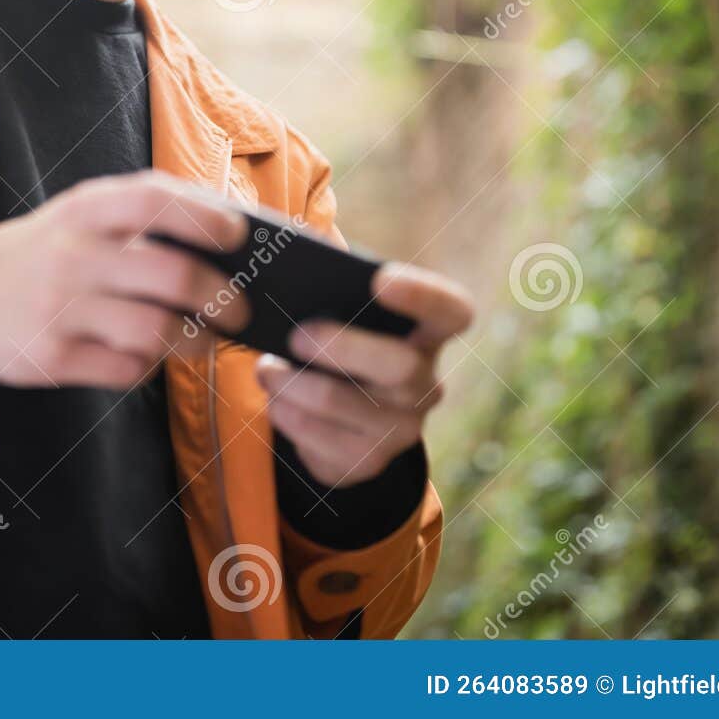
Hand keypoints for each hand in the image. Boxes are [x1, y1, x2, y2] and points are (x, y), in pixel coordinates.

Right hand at [0, 170, 251, 388]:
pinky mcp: (51, 359)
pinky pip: (126, 369)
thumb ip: (141, 216)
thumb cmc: (47, 253)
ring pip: (156, 330)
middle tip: (241, 310)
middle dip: (222, 297)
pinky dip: (150, 366)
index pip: (153, 201)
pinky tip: (150, 356)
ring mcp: (59, 310)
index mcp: (82, 211)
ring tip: (208, 340)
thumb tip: (230, 231)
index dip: (204, 217)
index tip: (237, 235)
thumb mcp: (79, 217)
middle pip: (172, 275)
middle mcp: (71, 256)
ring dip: (197, 341)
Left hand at [255, 261, 473, 487]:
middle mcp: (425, 385)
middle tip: (295, 336)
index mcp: (428, 334)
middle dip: (340, 348)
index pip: (452, 312)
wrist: (336, 409)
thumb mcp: (343, 307)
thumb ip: (334, 275)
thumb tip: (311, 257)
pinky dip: (286, 413)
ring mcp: (402, 429)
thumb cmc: (339, 339)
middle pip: (399, 367)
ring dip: (292, 383)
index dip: (423, 294)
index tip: (379, 279)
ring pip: (342, 403)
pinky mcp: (367, 461)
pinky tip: (275, 399)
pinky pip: (318, 438)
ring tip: (266, 369)